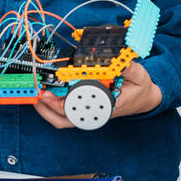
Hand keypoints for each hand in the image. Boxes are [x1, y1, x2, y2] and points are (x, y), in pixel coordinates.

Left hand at [34, 61, 162, 129]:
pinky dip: (52, 109)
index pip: (85, 109)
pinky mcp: (86, 110)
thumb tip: (117, 60)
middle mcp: (96, 113)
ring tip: (37, 96)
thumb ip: (129, 68)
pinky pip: (65, 116)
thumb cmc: (140, 90)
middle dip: (52, 107)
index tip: (57, 95)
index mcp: (108, 107)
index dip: (69, 103)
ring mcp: (89, 113)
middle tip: (41, 94)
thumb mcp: (140, 76)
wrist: (143, 100)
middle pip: (69, 118)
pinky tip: (44, 98)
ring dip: (48, 110)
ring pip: (64, 120)